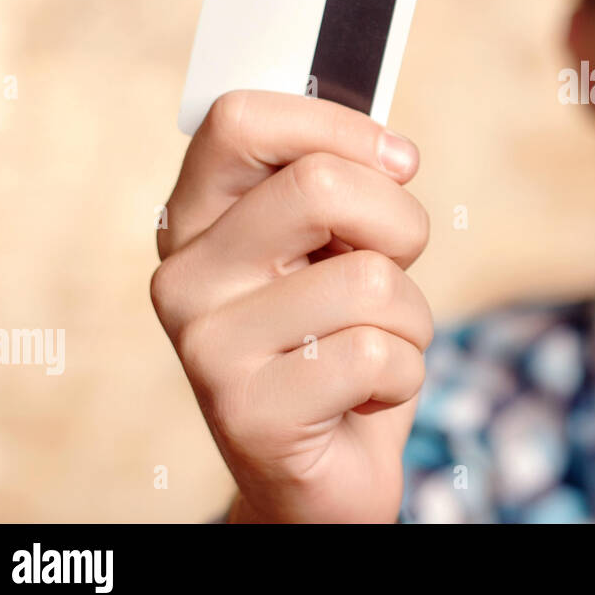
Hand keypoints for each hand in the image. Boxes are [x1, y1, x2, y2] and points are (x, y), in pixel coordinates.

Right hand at [150, 90, 431, 521]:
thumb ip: (341, 189)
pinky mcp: (248, 413)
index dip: (336, 125)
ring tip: (376, 345)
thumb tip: (392, 152)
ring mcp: (207, 346)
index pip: (239, 120)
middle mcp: (184, 277)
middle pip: (320, 186)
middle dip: (399, 223)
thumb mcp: (336, 249)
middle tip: (397, 264)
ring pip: (370, 277)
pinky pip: (379, 353)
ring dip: (411, 315)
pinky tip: (365, 395)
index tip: (398, 160)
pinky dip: (405, 373)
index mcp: (196, 220)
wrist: (321, 474)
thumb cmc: (338, 341)